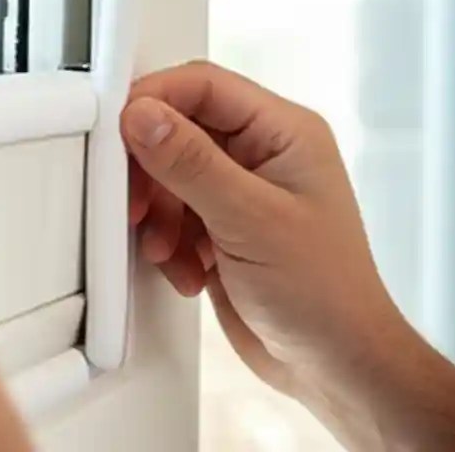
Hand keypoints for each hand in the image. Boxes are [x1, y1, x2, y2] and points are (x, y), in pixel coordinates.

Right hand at [123, 62, 402, 396]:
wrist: (335, 366)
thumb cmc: (326, 295)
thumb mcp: (250, 221)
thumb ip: (191, 163)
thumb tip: (144, 115)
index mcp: (285, 133)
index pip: (205, 87)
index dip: (155, 100)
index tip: (118, 128)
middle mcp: (263, 155)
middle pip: (180, 130)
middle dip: (152, 171)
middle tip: (136, 201)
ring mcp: (243, 193)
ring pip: (170, 177)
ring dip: (158, 215)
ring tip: (168, 249)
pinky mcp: (224, 230)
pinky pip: (174, 216)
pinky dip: (168, 243)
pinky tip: (187, 270)